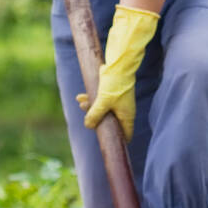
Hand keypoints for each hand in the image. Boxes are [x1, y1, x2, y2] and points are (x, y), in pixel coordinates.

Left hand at [76, 4, 158, 140]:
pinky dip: (91, 99)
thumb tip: (88, 126)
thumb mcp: (102, 102)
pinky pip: (100, 100)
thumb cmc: (114, 85)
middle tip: (87, 119)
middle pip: (110, 123)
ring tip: (80, 102)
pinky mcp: (112, 93)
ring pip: (103, 110)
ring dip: (91, 108)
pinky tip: (80, 96)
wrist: (118, 65)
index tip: (105, 142)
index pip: (125, 135)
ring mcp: (118, 102)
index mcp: (126, 116)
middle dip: (96, 121)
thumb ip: (94, 115)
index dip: (116, 140)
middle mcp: (123, 111)